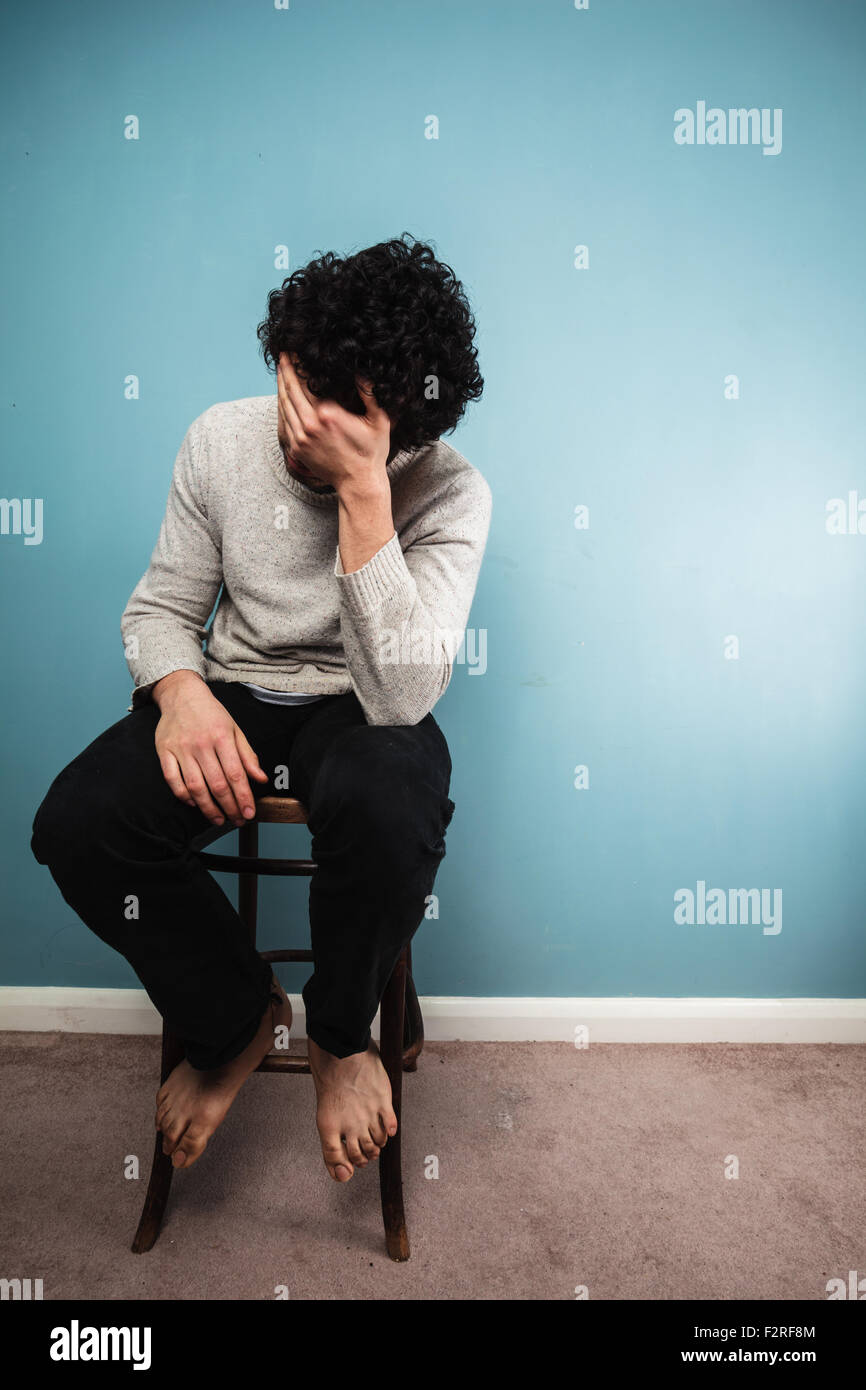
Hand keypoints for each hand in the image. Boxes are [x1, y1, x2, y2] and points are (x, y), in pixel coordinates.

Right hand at [153, 672, 268, 825]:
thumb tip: (261, 779)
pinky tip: (194, 804)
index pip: (236, 774)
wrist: (182, 694)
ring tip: (218, 819)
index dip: (244, 797)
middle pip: (217, 784)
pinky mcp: (164, 751)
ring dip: (208, 808)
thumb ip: (248, 755)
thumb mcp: (235, 729)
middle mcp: (201, 744)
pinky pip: (172, 780)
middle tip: (237, 819)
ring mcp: (181, 749)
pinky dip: (183, 795)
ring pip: (195, 786)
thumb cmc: (211, 714)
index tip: (249, 812)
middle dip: (229, 807)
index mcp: (222, 737)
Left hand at [277, 352, 391, 492]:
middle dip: (285, 370)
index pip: (306, 382)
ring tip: (280, 370)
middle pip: (290, 390)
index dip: (299, 364)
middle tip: (283, 353)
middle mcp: (310, 425)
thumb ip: (370, 394)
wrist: (358, 483)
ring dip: (280, 385)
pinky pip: (284, 421)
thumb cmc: (371, 452)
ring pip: (283, 405)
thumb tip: (361, 372)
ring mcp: (300, 438)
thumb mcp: (379, 420)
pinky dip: (281, 405)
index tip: (296, 350)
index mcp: (328, 414)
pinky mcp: (296, 448)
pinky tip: (283, 395)